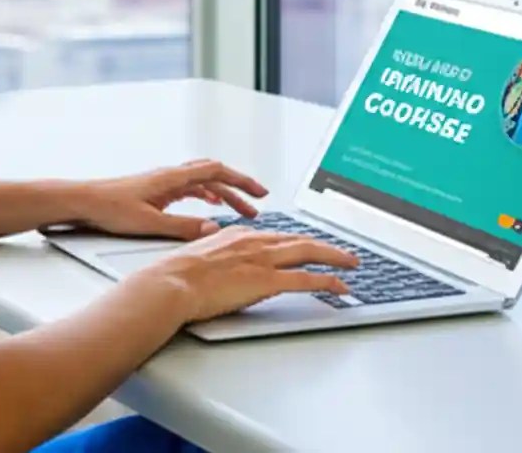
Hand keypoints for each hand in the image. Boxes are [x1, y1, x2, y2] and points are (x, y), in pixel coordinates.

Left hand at [66, 160, 268, 240]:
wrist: (82, 202)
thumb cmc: (109, 208)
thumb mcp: (150, 223)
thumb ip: (183, 227)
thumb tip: (213, 230)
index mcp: (172, 178)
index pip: (217, 172)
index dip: (242, 181)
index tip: (261, 193)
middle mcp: (170, 176)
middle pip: (214, 174)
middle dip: (239, 187)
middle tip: (258, 201)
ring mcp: (163, 182)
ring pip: (202, 182)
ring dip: (224, 193)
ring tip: (240, 209)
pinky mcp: (155, 191)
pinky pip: (189, 188)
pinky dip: (205, 195)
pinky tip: (209, 205)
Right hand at [129, 226, 359, 322]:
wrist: (170, 283)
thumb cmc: (176, 276)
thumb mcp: (198, 257)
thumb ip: (215, 256)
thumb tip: (217, 261)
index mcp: (237, 235)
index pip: (277, 236)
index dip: (298, 241)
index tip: (308, 245)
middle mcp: (253, 242)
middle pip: (299, 240)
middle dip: (326, 246)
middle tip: (343, 252)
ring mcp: (261, 260)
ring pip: (309, 253)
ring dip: (335, 258)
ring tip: (351, 264)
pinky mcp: (266, 280)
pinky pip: (305, 279)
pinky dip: (327, 282)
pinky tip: (340, 287)